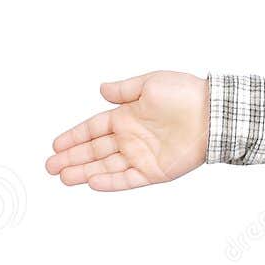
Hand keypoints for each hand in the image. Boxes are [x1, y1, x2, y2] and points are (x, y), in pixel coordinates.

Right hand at [45, 71, 209, 190]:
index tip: (55, 144)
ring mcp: (143, 155)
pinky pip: (128, 179)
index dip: (74, 136)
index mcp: (129, 116)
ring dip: (84, 171)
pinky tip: (91, 182)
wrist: (215, 113)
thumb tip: (102, 89)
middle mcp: (132, 137)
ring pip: (106, 166)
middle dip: (71, 158)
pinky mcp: (156, 171)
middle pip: (95, 150)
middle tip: (49, 166)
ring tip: (62, 176)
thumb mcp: (151, 83)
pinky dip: (110, 182)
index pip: (94, 128)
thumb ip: (125, 89)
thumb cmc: (186, 94)